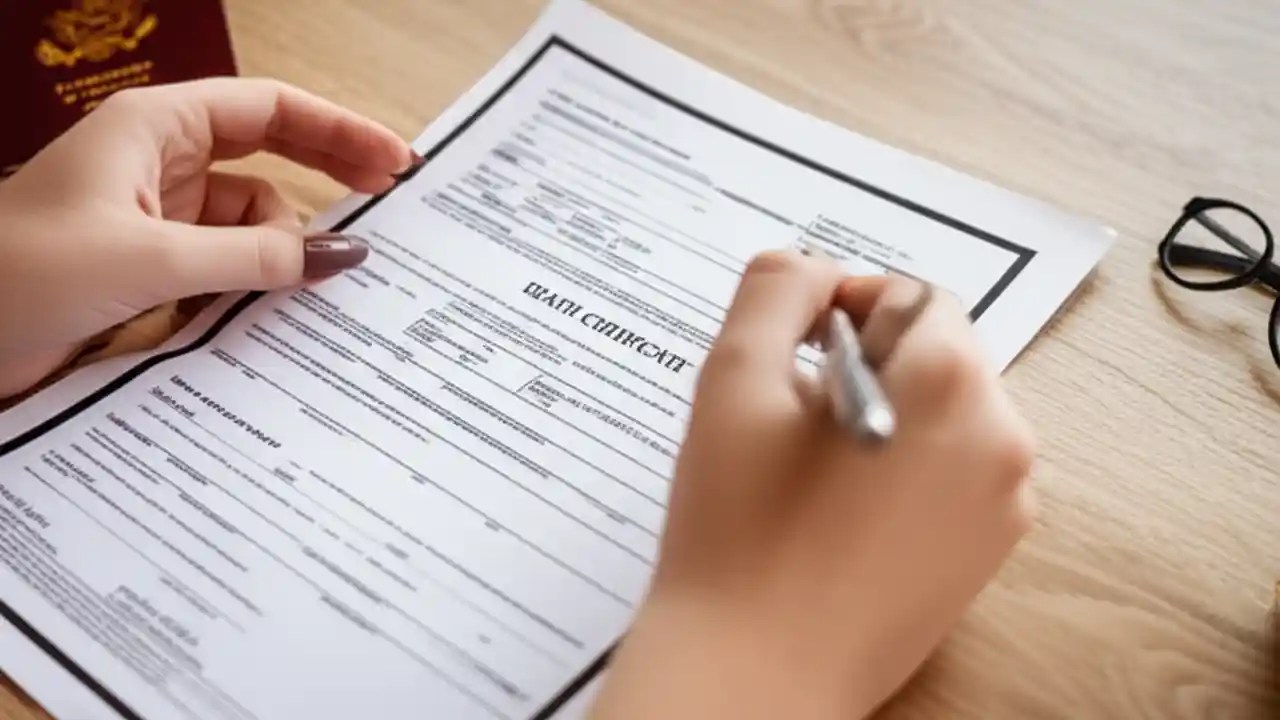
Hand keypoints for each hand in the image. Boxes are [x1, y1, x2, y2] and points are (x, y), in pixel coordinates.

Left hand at [0, 77, 416, 398]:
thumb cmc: (28, 273)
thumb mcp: (155, 260)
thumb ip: (255, 256)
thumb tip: (340, 255)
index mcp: (157, 128)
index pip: (270, 109)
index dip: (339, 129)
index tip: (394, 161)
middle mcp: (161, 160)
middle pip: (269, 153)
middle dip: (328, 173)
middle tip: (388, 199)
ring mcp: (158, 212)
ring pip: (252, 218)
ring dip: (284, 248)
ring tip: (314, 285)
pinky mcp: (151, 261)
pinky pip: (228, 260)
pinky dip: (254, 280)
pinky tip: (276, 307)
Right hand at [591, 251, 1036, 718]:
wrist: (752, 674)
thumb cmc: (736, 531)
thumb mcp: (733, 381)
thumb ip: (773, 290)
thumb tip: (809, 272)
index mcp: (950, 385)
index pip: (911, 295)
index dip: (842, 301)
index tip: (786, 339)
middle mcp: (1001, 440)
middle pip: (937, 353)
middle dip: (865, 358)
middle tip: (788, 406)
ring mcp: (1003, 507)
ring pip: (945, 414)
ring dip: (883, 411)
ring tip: (808, 462)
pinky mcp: (987, 557)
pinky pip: (952, 475)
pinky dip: (902, 469)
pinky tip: (836, 510)